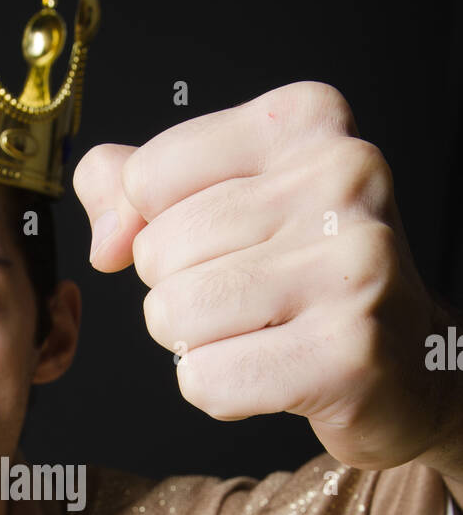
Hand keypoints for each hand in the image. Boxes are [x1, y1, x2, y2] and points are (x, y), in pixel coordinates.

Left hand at [73, 81, 460, 474]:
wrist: (407, 363)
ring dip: (196, 345)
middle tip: (250, 301)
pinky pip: (206, 380)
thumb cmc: (304, 276)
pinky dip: (220, 392)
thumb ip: (134, 190)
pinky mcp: (349, 352)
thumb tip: (106, 240)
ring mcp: (354, 265)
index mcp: (306, 122)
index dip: (159, 229)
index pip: (147, 177)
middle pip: (158, 251)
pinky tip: (276, 375)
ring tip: (262, 336)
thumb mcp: (226, 200)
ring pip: (176, 317)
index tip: (224, 244)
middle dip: (178, 293)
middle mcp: (343, 176)